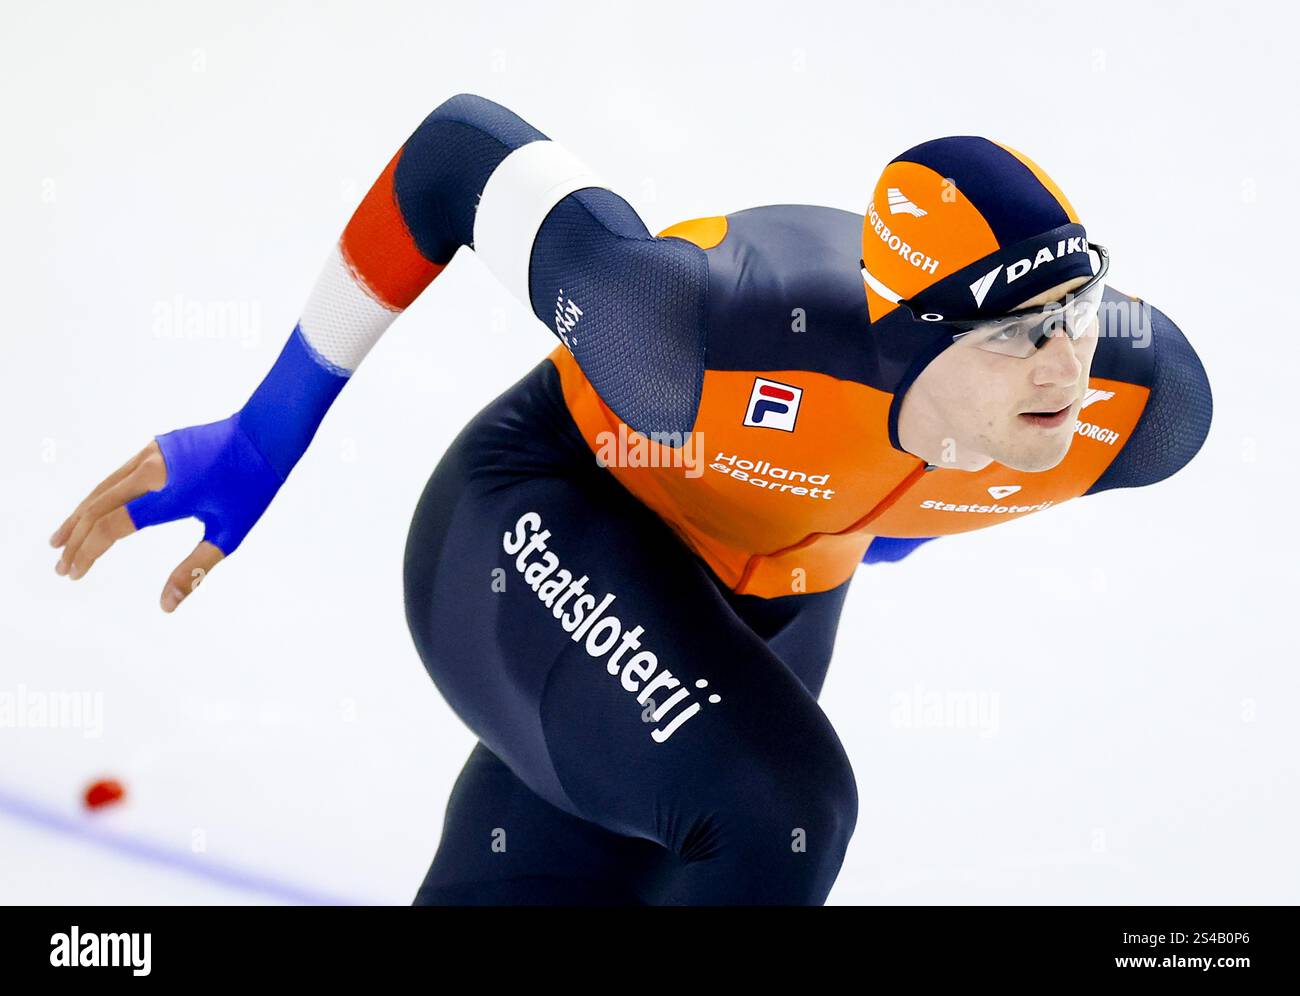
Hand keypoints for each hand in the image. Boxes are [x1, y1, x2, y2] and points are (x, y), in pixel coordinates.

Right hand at [50, 415, 283, 611]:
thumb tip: (165, 607)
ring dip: (79, 516)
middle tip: (60, 566)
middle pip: (97, 508)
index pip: (112, 527)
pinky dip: (99, 496)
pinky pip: (118, 475)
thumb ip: (194, 570)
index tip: (74, 574)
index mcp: (170, 495)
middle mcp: (153, 470)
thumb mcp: (229, 534)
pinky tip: (91, 509)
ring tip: (61, 540)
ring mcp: (151, 454)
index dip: (87, 552)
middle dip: (75, 539)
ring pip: (103, 488)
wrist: (265, 432)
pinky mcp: (156, 447)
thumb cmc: (252, 485)